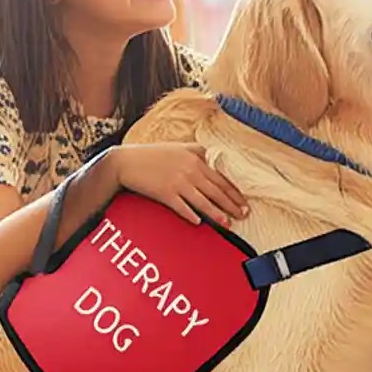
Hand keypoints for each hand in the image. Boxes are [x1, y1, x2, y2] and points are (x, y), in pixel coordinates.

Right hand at [111, 143, 247, 226]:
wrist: (126, 161)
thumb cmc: (152, 155)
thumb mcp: (178, 148)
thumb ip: (197, 152)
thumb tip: (213, 157)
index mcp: (195, 159)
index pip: (221, 178)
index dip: (234, 192)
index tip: (244, 203)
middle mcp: (190, 170)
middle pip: (216, 191)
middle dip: (232, 205)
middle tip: (244, 215)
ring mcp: (178, 182)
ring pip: (203, 201)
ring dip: (216, 214)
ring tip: (227, 224)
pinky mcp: (165, 193)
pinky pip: (182, 207)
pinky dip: (191, 215)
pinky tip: (199, 223)